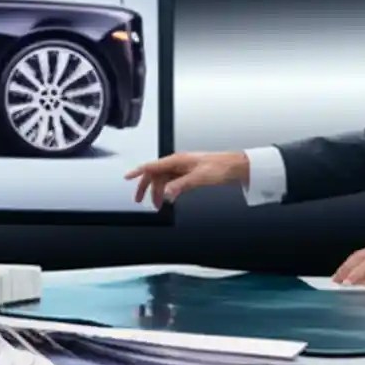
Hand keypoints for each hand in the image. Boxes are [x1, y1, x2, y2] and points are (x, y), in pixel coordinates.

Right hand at [124, 151, 249, 207]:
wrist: (237, 166)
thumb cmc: (221, 167)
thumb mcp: (199, 178)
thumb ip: (180, 186)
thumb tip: (166, 193)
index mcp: (178, 160)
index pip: (152, 166)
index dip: (138, 172)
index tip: (127, 177)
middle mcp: (179, 163)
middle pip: (156, 174)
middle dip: (146, 187)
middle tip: (140, 200)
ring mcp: (184, 168)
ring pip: (164, 180)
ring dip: (159, 192)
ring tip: (158, 205)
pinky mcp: (190, 174)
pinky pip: (174, 182)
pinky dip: (169, 191)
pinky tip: (170, 198)